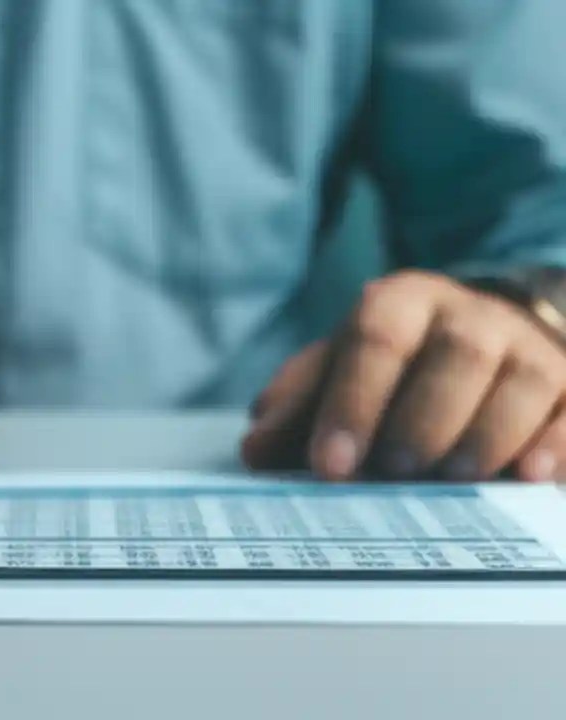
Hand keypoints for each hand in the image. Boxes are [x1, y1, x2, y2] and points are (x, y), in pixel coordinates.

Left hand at [242, 270, 565, 482]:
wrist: (485, 339)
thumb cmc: (395, 369)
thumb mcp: (339, 373)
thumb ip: (298, 407)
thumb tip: (254, 450)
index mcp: (401, 303)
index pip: (375, 339)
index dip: (351, 402)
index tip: (329, 464)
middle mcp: (471, 315)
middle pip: (456, 353)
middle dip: (421, 419)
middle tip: (392, 472)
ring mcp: (531, 347)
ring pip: (522, 379)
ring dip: (483, 436)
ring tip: (451, 481)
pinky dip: (553, 445)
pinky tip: (529, 478)